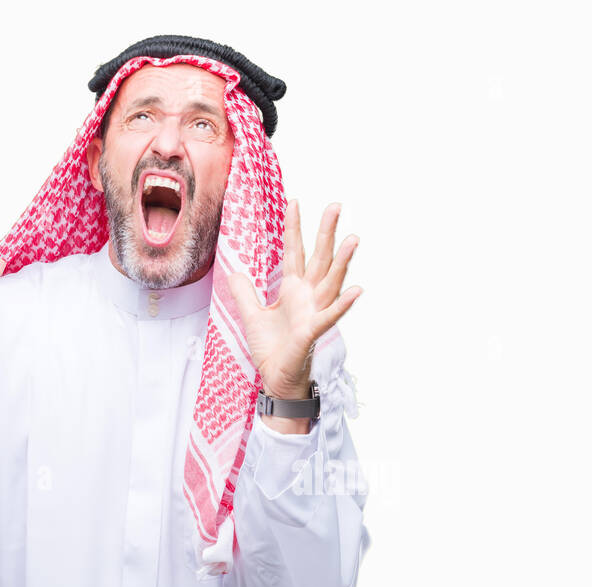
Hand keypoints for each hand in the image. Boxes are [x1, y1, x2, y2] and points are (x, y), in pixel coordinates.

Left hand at [227, 200, 361, 414]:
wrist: (275, 379)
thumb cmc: (270, 350)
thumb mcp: (251, 316)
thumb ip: (244, 293)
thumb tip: (234, 272)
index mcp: (293, 290)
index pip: (294, 252)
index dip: (294, 228)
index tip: (295, 202)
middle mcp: (307, 297)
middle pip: (319, 258)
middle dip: (326, 232)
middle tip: (336, 205)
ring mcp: (313, 313)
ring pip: (331, 281)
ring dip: (343, 261)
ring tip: (354, 238)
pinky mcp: (313, 332)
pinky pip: (330, 316)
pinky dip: (343, 304)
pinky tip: (357, 290)